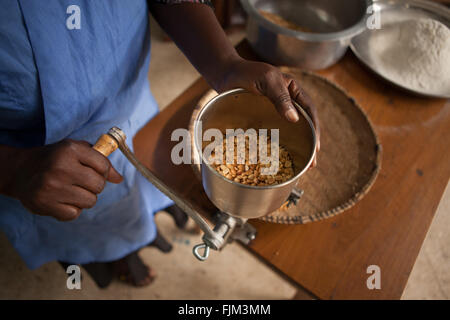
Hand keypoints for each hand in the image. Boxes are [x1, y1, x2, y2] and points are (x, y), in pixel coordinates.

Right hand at [7, 139, 122, 220]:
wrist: (21, 171)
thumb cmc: (55, 159)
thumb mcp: (76, 151)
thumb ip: (100, 161)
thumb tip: (119, 178)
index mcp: (70, 150)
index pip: (104, 166)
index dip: (102, 171)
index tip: (93, 171)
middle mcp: (61, 167)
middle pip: (99, 186)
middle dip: (94, 186)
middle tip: (80, 182)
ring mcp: (52, 187)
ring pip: (90, 201)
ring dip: (84, 198)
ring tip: (70, 190)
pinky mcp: (45, 204)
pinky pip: (74, 214)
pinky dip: (71, 209)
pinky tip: (61, 199)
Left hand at [216, 58, 320, 163]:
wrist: (224, 74)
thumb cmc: (246, 72)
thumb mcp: (266, 80)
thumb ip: (280, 97)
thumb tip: (295, 119)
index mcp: (294, 90)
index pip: (309, 111)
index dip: (315, 129)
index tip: (317, 146)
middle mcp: (287, 102)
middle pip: (302, 125)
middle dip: (309, 144)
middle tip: (312, 164)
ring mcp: (274, 112)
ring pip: (289, 132)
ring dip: (295, 148)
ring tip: (300, 167)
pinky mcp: (262, 119)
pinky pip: (273, 134)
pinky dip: (277, 147)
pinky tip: (278, 159)